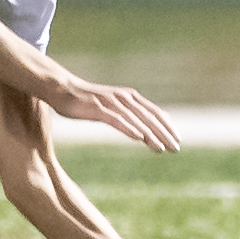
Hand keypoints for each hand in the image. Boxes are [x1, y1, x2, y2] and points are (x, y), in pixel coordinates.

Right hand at [47, 77, 181, 151]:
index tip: (177, 140)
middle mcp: (124, 97)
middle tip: (175, 149)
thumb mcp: (112, 107)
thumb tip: (146, 131)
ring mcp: (111, 102)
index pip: (155, 112)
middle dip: (164, 134)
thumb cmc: (87, 101)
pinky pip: (116, 119)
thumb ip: (129, 115)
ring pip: (135, 120)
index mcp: (130, 97)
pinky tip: (138, 138)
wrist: (62, 89)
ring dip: (150, 135)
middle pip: (149, 117)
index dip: (167, 126)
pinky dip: (129, 128)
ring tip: (161, 149)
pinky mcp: (97, 108)